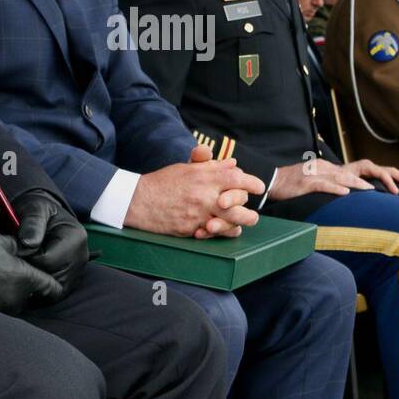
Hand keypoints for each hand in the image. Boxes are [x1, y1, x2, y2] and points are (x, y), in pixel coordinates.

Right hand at [0, 227, 64, 313]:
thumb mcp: (3, 241)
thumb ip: (21, 249)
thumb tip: (26, 250)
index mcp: (25, 279)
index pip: (52, 289)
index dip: (54, 285)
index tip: (54, 284)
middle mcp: (15, 297)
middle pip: (32, 298)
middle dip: (29, 288)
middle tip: (19, 275)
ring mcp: (0, 307)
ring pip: (15, 303)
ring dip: (12, 295)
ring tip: (0, 279)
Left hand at [13, 188, 90, 291]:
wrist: (43, 215)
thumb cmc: (37, 210)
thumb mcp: (34, 208)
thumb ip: (32, 223)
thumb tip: (29, 243)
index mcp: (76, 237)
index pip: (48, 261)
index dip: (27, 258)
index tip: (17, 248)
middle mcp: (81, 256)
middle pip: (52, 279)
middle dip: (31, 271)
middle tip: (18, 258)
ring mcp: (77, 270)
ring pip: (54, 291)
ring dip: (35, 282)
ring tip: (24, 265)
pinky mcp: (71, 280)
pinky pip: (55, 294)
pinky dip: (41, 289)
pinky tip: (30, 275)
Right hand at [126, 149, 264, 238]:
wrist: (138, 200)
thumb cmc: (163, 182)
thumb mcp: (187, 168)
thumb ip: (212, 166)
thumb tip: (233, 164)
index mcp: (204, 176)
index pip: (237, 178)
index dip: (252, 182)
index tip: (259, 187)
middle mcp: (204, 195)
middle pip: (238, 202)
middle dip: (248, 206)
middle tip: (251, 210)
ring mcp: (198, 213)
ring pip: (229, 222)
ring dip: (240, 223)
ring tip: (245, 223)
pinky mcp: (190, 229)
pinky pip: (212, 234)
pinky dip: (220, 232)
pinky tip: (224, 230)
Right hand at [267, 157, 398, 201]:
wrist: (272, 181)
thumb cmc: (297, 188)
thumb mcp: (323, 189)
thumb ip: (340, 190)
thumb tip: (359, 199)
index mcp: (339, 171)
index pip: (371, 169)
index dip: (392, 175)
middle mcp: (333, 169)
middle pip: (369, 167)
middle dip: (392, 175)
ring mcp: (320, 174)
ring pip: (348, 175)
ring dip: (367, 182)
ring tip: (384, 191)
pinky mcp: (306, 182)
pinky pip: (324, 184)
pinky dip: (336, 187)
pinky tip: (348, 193)